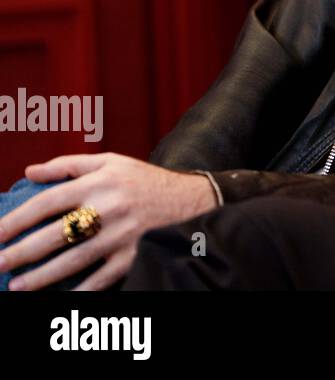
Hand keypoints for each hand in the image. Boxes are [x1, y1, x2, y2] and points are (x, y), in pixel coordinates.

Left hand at [0, 153, 217, 290]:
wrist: (190, 198)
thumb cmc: (144, 179)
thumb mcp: (111, 162)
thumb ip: (69, 165)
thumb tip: (30, 171)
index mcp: (99, 182)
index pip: (47, 202)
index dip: (16, 219)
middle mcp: (109, 208)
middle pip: (56, 234)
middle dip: (21, 252)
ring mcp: (122, 234)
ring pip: (75, 260)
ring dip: (42, 276)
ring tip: (16, 286)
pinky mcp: (135, 254)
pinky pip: (104, 277)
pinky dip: (82, 290)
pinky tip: (61, 298)